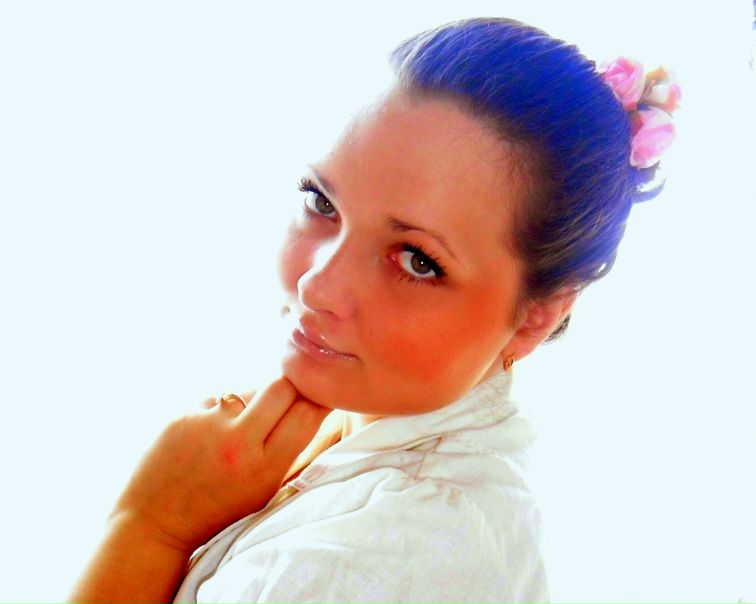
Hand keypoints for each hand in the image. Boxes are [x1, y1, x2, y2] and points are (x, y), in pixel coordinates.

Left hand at [111, 377, 330, 553]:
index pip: (306, 415)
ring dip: (251, 403)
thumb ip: (289, 450)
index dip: (318, 401)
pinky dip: (219, 412)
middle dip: (290, 388)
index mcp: (264, 470)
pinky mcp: (183, 415)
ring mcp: (208, 426)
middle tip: (287, 398)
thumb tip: (314, 405)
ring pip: (248, 390)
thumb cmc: (218, 508)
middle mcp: (237, 444)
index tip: (321, 396)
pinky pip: (217, 399)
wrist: (155, 521)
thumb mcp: (264, 489)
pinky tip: (207, 437)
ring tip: (235, 432)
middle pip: (282, 386)